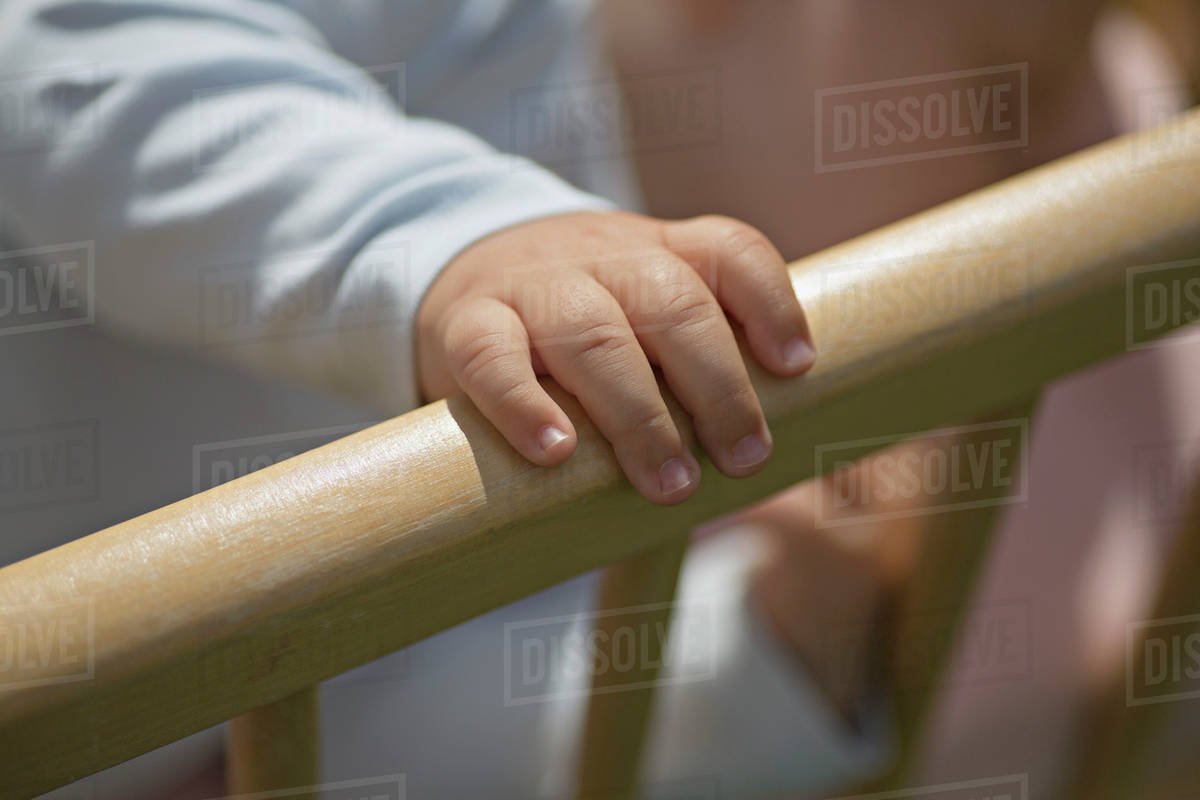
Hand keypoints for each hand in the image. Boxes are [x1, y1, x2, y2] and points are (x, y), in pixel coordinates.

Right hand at [416, 211, 814, 504]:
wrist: (463, 272)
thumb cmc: (581, 325)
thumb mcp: (642, 313)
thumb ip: (691, 363)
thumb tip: (752, 465)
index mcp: (660, 251)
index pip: (728, 251)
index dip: (770, 303)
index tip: (795, 367)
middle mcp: (603, 258)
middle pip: (672, 303)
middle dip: (719, 387)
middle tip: (743, 458)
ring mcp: (533, 285)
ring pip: (594, 334)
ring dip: (640, 416)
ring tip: (670, 483)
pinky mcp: (466, 321)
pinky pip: (492, 355)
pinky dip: (524, 404)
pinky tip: (556, 453)